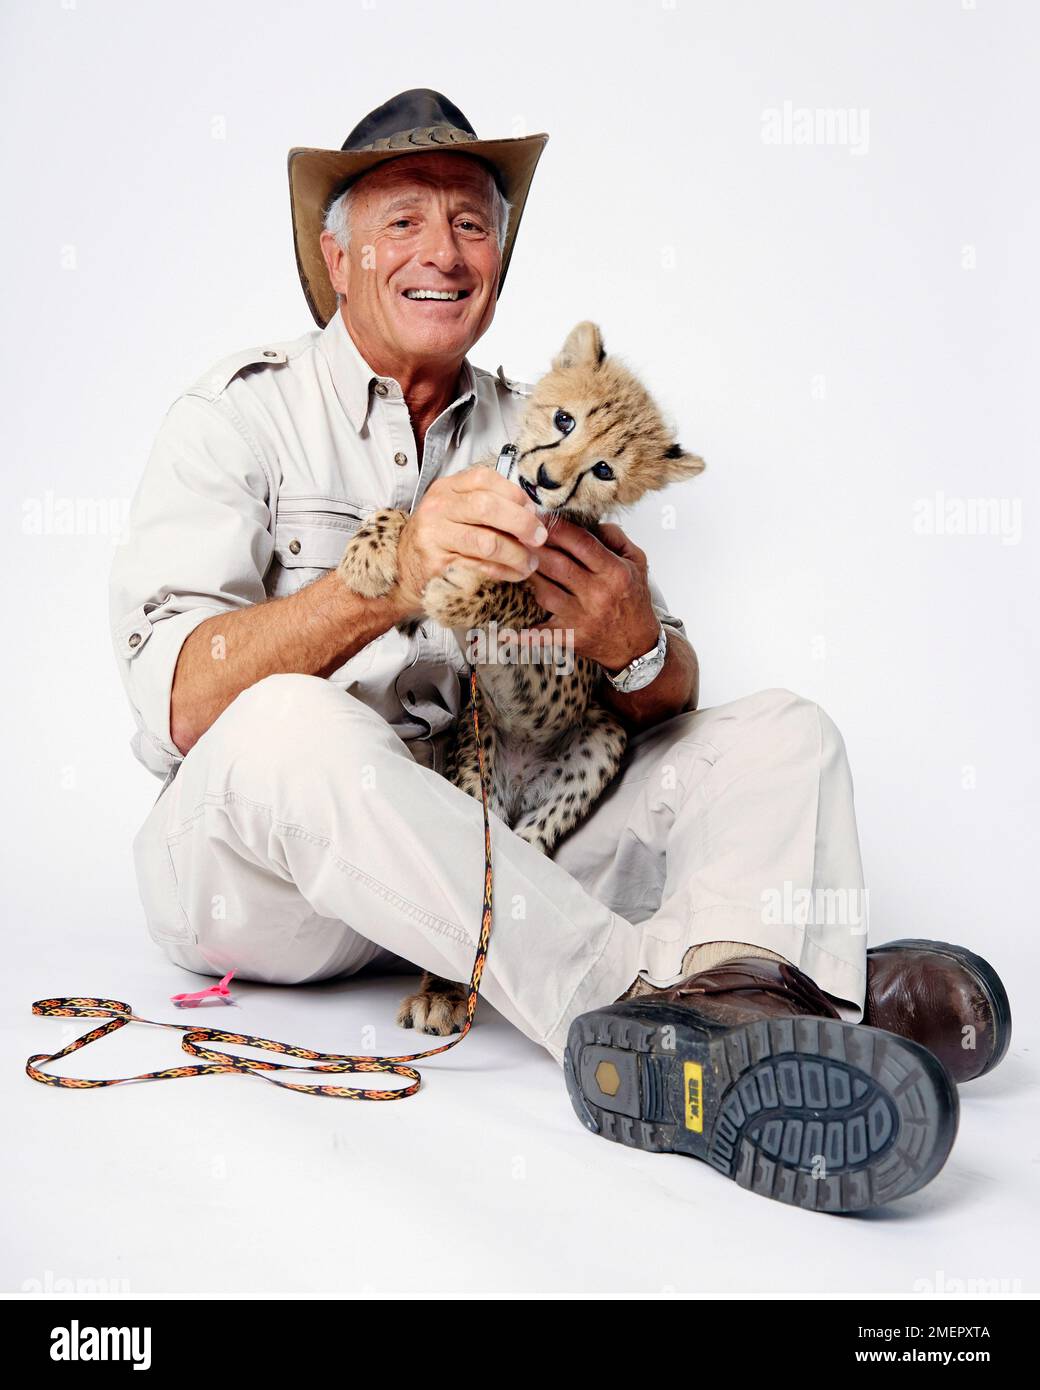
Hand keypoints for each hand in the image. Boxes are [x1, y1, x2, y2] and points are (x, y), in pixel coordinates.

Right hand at [393, 469, 547, 618]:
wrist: (404, 569)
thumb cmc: (438, 538)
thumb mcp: (455, 510)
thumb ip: (488, 503)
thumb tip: (531, 512)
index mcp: (446, 489)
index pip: (484, 478)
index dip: (515, 494)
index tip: (532, 511)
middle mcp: (438, 509)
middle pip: (488, 508)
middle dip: (521, 523)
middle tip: (539, 537)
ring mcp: (435, 538)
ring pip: (488, 542)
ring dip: (517, 554)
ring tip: (530, 562)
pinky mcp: (438, 566)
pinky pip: (481, 568)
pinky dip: (504, 572)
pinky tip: (514, 573)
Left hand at [526, 520, 661, 670]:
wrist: (637, 645)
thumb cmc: (633, 601)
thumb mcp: (637, 562)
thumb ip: (616, 537)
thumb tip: (590, 520)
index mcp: (614, 572)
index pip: (581, 543)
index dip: (557, 528)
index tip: (540, 517)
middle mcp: (597, 594)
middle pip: (557, 565)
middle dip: (534, 547)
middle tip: (516, 534)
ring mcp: (581, 618)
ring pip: (544, 592)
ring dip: (527, 577)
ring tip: (515, 562)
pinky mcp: (570, 637)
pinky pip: (540, 634)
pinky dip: (520, 634)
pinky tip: (502, 629)